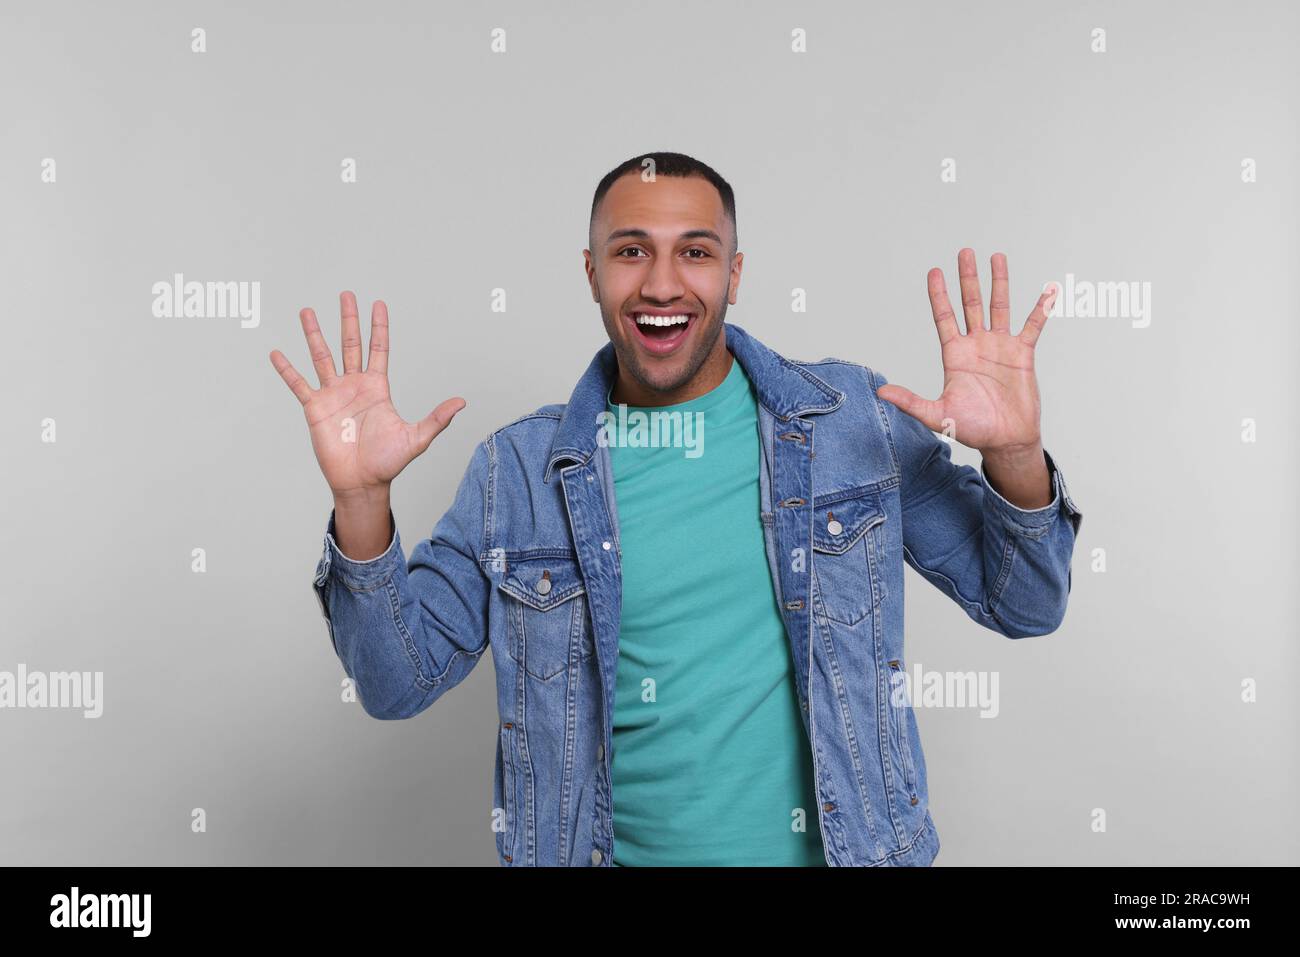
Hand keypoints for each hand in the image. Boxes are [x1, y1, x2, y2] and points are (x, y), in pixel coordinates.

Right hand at [269, 291, 465, 498]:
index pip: (379, 349)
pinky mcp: (315, 409)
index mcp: (377, 388)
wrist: (362, 483)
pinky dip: (287, 370)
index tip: (378, 304)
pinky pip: (299, 385)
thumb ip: (437, 419)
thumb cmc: (388, 462)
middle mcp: (354, 386)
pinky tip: (277, 353)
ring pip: (322, 357)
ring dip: (314, 334)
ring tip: (307, 311)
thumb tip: (461, 403)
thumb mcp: (417, 438)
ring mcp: (333, 395)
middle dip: (348, 319)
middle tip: (346, 294)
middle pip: (350, 344)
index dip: (379, 327)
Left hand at [875, 249, 1056, 455]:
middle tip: (965, 252)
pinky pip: (1033, 326)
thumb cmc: (972, 429)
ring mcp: (1000, 347)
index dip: (939, 295)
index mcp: (955, 355)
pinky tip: (1048, 290)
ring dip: (998, 282)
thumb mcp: (938, 415)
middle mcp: (976, 345)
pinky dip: (1041, 309)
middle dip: (967, 278)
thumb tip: (881, 392)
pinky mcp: (1023, 354)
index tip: (934, 271)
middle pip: (970, 304)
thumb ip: (911, 402)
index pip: (944, 317)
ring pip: (999, 307)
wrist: (1005, 440)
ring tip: (997, 257)